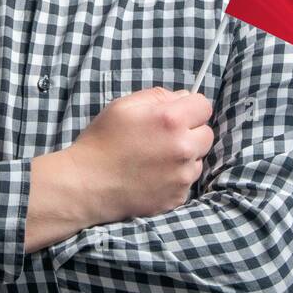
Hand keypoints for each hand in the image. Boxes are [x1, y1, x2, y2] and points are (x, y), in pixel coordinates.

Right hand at [67, 86, 214, 223]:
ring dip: (185, 156)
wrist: (87, 185)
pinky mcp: (178, 197)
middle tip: (164, 138)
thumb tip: (184, 98)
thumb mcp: (124, 105)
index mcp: (171, 120)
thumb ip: (159, 96)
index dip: (190, 108)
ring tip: (155, 159)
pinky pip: (187, 181)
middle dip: (190, 132)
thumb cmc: (102, 141)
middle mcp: (183, 148)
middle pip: (206, 133)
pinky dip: (176, 178)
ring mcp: (182, 176)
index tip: (178, 115)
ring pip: (198, 159)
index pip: (204, 106)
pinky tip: (153, 176)